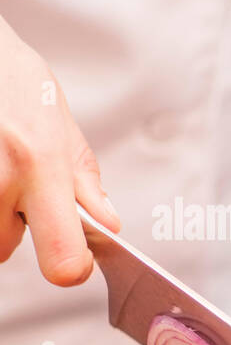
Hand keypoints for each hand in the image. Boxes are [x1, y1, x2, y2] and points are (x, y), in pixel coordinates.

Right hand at [0, 18, 119, 284]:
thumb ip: (82, 180)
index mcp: (40, 166)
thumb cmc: (9, 79)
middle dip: (12, 224)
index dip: (70, 265)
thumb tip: (105, 224)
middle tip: (11, 179)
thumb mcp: (58, 121)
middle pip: (5, 248)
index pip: (63, 261)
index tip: (72, 256)